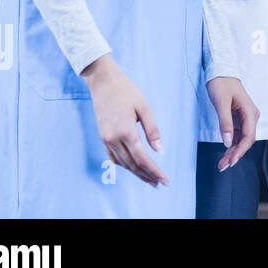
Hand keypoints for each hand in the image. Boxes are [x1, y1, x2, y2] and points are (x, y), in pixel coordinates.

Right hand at [83, 54, 168, 186]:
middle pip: (132, 164)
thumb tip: (160, 150)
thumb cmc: (127, 92)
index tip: (164, 180)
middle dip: (147, 175)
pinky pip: (113, 157)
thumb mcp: (145, 108)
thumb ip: (153, 130)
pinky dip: (125, 164)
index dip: (154, 171)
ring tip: (150, 179)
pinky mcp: (103, 137)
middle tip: (160, 183)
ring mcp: (106, 139)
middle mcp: (114, 139)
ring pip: (123, 163)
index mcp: (126, 132)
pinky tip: (133, 167)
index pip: (142, 159)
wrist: (103, 83)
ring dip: (136, 172)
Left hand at [206, 77, 258, 171]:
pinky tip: (225, 153)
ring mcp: (246, 118)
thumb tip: (227, 142)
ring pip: (241, 139)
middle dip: (236, 154)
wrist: (221, 71)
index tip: (231, 161)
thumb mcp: (221, 102)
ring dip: (233, 152)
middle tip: (223, 166)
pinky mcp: (239, 118)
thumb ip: (225, 122)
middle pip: (246, 140)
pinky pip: (237, 135)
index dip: (240, 150)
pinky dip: (231, 145)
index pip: (248, 136)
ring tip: (222, 164)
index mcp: (250, 112)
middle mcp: (251, 116)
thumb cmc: (221, 84)